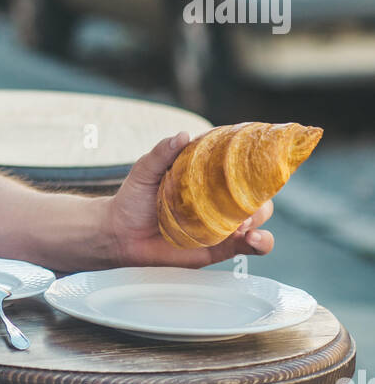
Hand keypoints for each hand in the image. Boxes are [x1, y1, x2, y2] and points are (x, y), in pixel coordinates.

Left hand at [105, 132, 274, 267]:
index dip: (252, 158)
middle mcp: (218, 197)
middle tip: (245, 199)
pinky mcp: (219, 248)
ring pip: (257, 217)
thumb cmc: (133, 198)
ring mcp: (221, 223)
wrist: (121, 236)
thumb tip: (183, 135)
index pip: (236, 162)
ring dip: (259, 218)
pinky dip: (259, 243)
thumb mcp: (145, 170)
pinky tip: (252, 239)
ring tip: (244, 223)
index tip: (262, 155)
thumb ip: (162, 153)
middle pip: (253, 190)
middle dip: (258, 193)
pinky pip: (247, 247)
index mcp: (204, 173)